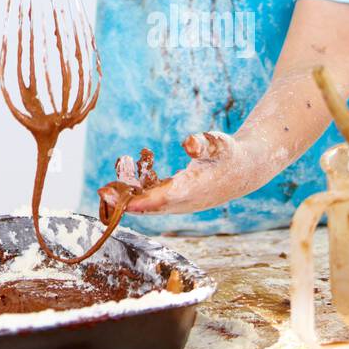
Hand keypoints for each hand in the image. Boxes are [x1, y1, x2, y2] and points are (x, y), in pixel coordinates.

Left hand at [113, 131, 248, 215]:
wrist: (246, 169)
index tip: (113, 198)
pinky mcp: (180, 197)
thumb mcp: (219, 143)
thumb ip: (203, 143)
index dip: (133, 202)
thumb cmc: (230, 153)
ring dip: (131, 189)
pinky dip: (141, 186)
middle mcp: (183, 201)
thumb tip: (188, 142)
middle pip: (147, 205)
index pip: (156, 201)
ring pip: (149, 201)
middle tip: (102, 191)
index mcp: (190, 190)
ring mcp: (181, 202)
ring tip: (120, 165)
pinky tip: (131, 166)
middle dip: (124, 200)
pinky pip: (155, 196)